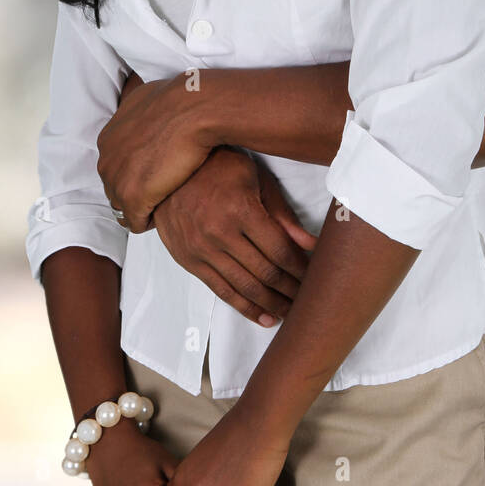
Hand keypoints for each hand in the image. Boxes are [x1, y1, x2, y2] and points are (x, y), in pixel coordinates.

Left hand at [97, 71, 214, 232]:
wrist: (194, 108)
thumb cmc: (180, 100)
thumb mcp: (147, 99)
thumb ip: (138, 113)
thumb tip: (147, 112)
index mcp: (108, 139)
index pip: (115, 166)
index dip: (137, 172)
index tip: (158, 172)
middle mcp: (106, 160)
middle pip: (116, 188)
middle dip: (137, 191)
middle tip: (164, 189)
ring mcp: (117, 180)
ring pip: (123, 207)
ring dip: (142, 208)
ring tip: (165, 203)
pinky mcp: (133, 198)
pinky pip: (136, 222)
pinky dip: (150, 221)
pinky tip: (166, 212)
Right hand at [154, 146, 316, 324]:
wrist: (169, 169)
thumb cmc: (220, 168)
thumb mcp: (256, 180)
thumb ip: (282, 214)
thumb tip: (311, 244)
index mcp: (241, 209)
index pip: (279, 249)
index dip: (300, 268)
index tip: (315, 278)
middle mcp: (219, 233)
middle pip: (264, 271)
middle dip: (290, 289)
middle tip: (309, 300)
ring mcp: (202, 250)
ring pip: (244, 286)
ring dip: (271, 304)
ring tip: (290, 313)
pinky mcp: (189, 261)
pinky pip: (220, 290)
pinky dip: (244, 307)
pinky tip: (263, 317)